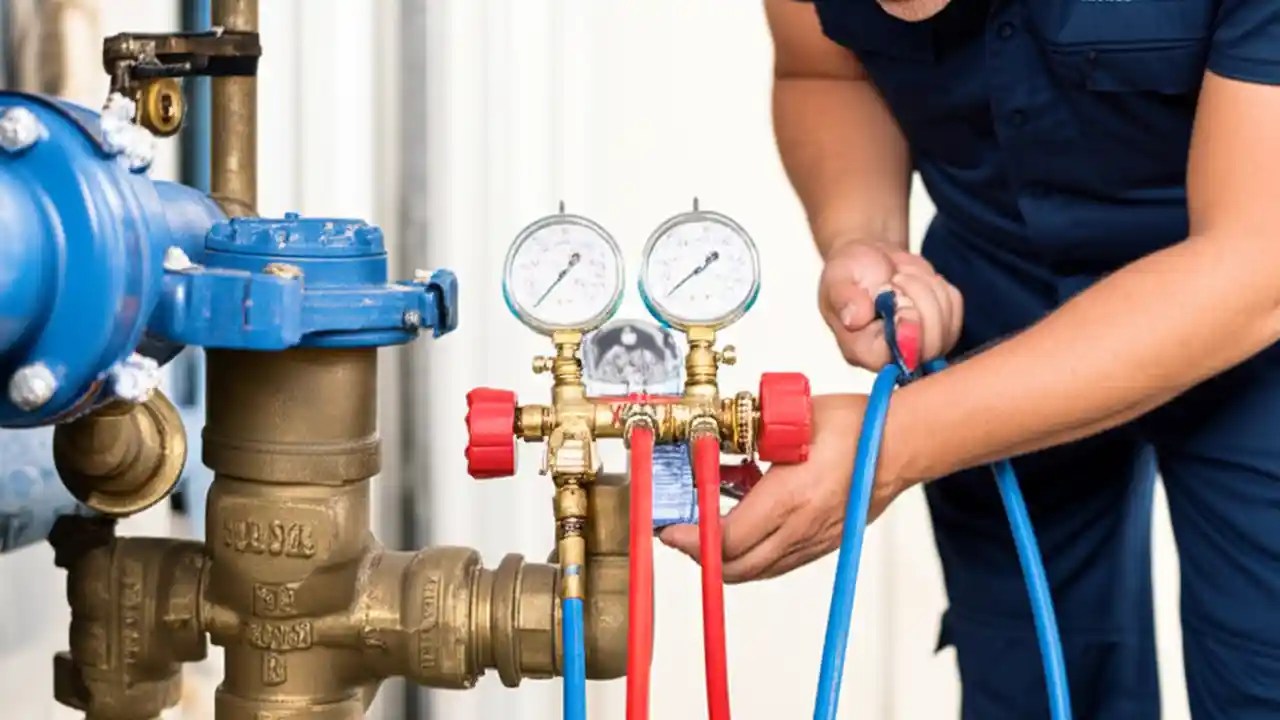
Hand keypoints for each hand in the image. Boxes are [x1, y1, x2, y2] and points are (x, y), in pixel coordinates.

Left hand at [659, 394, 908, 582]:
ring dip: (725, 559)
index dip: (692, 539)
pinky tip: (743, 530)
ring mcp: (816, 541)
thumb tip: (718, 431)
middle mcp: (803, 528)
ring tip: (704, 534)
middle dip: (700, 556)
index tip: (672, 529)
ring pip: (758, 570)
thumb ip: (754, 429)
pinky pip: (779, 562)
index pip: (728, 539)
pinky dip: (752, 555)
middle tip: (680, 535)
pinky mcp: (825, 543)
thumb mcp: (796, 418)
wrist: (902, 445)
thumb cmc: (859, 428)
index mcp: (792, 498)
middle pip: (737, 567)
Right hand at [819, 239, 962, 369]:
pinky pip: (955, 307)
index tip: (894, 293)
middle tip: (895, 280)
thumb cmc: (850, 271)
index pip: (896, 357)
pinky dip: (939, 286)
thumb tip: (854, 318)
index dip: (906, 327)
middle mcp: (892, 355)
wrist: (869, 258)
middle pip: (930, 344)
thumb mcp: (838, 278)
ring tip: (901, 278)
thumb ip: (844, 298)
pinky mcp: (942, 327)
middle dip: (918, 299)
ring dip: (926, 288)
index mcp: (862, 350)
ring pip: (946, 324)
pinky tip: (916, 282)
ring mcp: (921, 344)